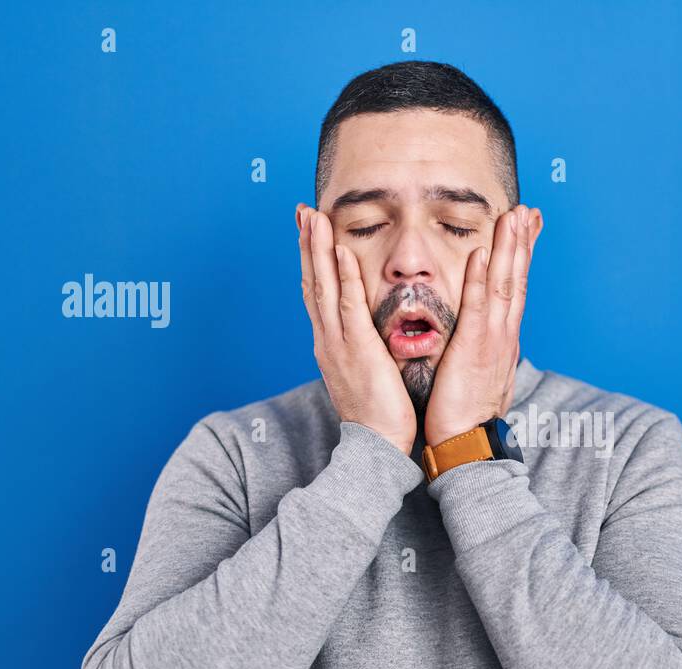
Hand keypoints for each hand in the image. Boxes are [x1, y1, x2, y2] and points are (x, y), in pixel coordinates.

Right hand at [297, 203, 416, 454]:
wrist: (376, 445)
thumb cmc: (379, 415)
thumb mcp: (366, 374)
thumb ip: (364, 350)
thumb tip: (368, 338)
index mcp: (331, 344)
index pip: (318, 295)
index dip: (313, 262)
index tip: (310, 232)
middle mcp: (327, 339)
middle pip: (313, 282)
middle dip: (307, 245)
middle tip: (302, 211)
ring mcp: (338, 342)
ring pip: (325, 286)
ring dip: (318, 249)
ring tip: (314, 216)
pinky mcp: (358, 348)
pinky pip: (349, 305)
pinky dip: (344, 276)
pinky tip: (340, 250)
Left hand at [423, 203, 537, 447]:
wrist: (467, 446)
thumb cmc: (465, 416)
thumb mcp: (478, 377)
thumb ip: (482, 354)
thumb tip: (485, 344)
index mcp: (503, 341)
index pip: (515, 291)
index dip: (521, 259)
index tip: (527, 232)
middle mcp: (504, 336)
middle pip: (518, 280)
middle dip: (523, 243)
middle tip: (529, 210)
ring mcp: (493, 340)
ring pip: (505, 285)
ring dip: (510, 249)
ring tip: (514, 216)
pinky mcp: (474, 348)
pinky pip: (479, 306)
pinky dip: (482, 278)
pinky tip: (484, 252)